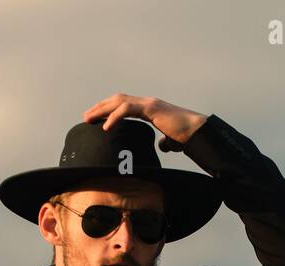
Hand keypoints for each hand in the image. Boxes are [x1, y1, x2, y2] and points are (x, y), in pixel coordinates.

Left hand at [82, 94, 206, 151]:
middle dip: (100, 107)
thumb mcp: (172, 140)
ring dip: (102, 109)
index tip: (96, 119)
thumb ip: (165, 141)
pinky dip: (115, 117)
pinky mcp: (152, 108)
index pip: (124, 104)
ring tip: (89, 120)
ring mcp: (150, 103)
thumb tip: (162, 146)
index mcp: (150, 108)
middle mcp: (148, 102)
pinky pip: (128, 109)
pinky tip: (106, 127)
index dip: (109, 109)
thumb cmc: (187, 137)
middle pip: (118, 100)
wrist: (198, 132)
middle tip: (86, 117)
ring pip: (119, 101)